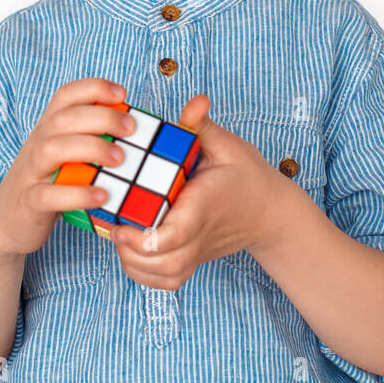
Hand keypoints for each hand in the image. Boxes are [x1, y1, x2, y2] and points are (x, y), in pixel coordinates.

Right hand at [0, 77, 133, 259]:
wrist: (5, 221)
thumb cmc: (46, 184)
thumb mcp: (63, 157)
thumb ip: (88, 140)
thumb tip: (134, 130)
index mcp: (47, 129)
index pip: (65, 95)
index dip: (94, 88)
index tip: (122, 94)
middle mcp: (37, 144)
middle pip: (64, 118)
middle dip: (102, 117)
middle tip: (131, 128)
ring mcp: (31, 173)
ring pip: (53, 149)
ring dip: (90, 148)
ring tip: (120, 159)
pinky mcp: (30, 202)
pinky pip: (50, 194)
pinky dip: (77, 193)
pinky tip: (102, 195)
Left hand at [108, 94, 292, 289]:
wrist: (270, 212)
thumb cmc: (247, 176)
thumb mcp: (229, 145)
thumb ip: (203, 126)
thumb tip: (195, 101)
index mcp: (203, 206)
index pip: (175, 235)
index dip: (144, 238)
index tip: (122, 225)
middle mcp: (200, 235)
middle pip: (166, 263)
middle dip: (133, 253)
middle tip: (113, 227)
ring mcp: (198, 252)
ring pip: (165, 276)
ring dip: (135, 265)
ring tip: (119, 237)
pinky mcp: (194, 260)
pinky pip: (168, 281)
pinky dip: (145, 276)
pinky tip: (130, 252)